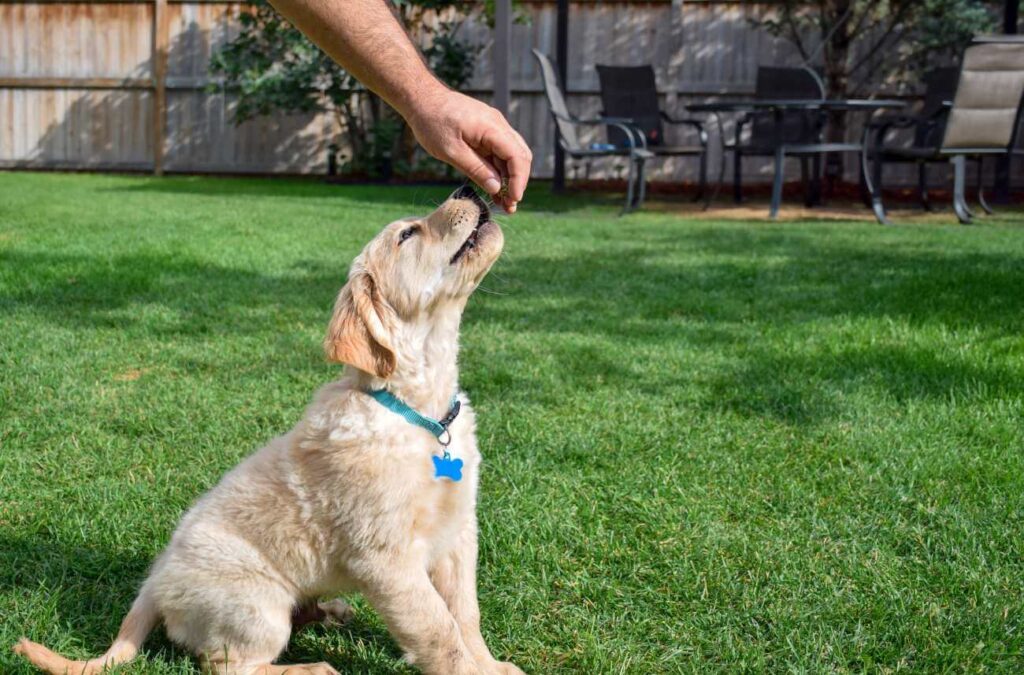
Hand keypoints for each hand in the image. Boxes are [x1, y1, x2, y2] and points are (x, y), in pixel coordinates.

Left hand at [407, 88, 531, 213]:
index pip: (517, 156)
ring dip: (508, 179)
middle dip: (517, 182)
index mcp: (492, 127)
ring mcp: (493, 128)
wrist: (422, 99)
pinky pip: (498, 153)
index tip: (513, 199)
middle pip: (519, 156)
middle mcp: (498, 125)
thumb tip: (496, 188)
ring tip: (503, 203)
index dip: (518, 180)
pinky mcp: (486, 133)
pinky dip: (498, 171)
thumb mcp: (451, 151)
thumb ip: (475, 169)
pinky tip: (494, 189)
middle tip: (509, 206)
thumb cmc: (432, 122)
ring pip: (510, 157)